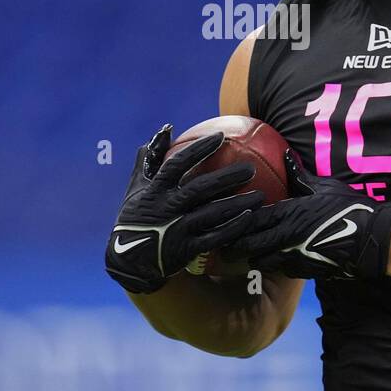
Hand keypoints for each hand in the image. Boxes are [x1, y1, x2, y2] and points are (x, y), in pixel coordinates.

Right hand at [106, 123, 264, 293]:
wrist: (130, 260)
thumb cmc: (135, 217)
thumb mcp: (135, 187)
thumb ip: (148, 158)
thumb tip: (166, 129)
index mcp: (155, 190)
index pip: (177, 164)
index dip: (199, 149)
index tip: (220, 137)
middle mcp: (168, 207)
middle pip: (201, 188)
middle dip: (227, 177)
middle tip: (251, 169)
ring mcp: (178, 229)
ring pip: (213, 213)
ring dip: (238, 204)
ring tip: (260, 195)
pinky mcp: (187, 248)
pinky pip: (214, 237)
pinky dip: (232, 228)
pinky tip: (249, 218)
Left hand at [222, 149, 390, 280]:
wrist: (370, 242)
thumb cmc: (349, 209)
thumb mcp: (324, 187)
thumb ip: (300, 175)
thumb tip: (285, 154)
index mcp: (288, 214)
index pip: (251, 219)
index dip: (234, 220)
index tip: (221, 219)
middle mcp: (285, 237)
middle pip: (248, 245)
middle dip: (233, 245)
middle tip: (220, 243)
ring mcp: (293, 256)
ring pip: (261, 262)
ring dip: (251, 258)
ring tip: (241, 256)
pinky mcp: (304, 270)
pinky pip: (280, 270)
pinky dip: (272, 266)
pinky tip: (270, 262)